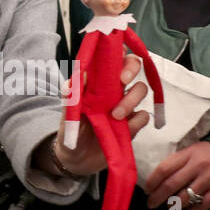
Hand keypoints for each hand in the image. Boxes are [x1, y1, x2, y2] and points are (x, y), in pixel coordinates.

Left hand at [55, 54, 148, 174]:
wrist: (76, 160)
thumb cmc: (70, 130)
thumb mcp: (67, 112)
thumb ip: (71, 95)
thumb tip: (77, 75)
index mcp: (98, 81)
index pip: (113, 57)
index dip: (118, 50)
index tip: (116, 54)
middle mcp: (115, 89)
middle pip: (133, 66)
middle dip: (131, 68)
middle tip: (122, 80)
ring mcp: (125, 106)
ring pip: (141, 89)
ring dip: (131, 99)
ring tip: (115, 115)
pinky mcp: (132, 125)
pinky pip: (143, 116)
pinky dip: (137, 120)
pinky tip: (126, 128)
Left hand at [145, 141, 209, 209]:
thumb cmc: (204, 155)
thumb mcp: (189, 152)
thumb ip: (175, 163)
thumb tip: (155, 183)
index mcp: (188, 154)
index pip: (164, 169)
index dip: (152, 182)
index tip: (147, 190)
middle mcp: (199, 165)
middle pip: (172, 184)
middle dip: (157, 197)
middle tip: (151, 203)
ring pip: (185, 198)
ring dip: (172, 206)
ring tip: (168, 207)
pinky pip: (200, 208)